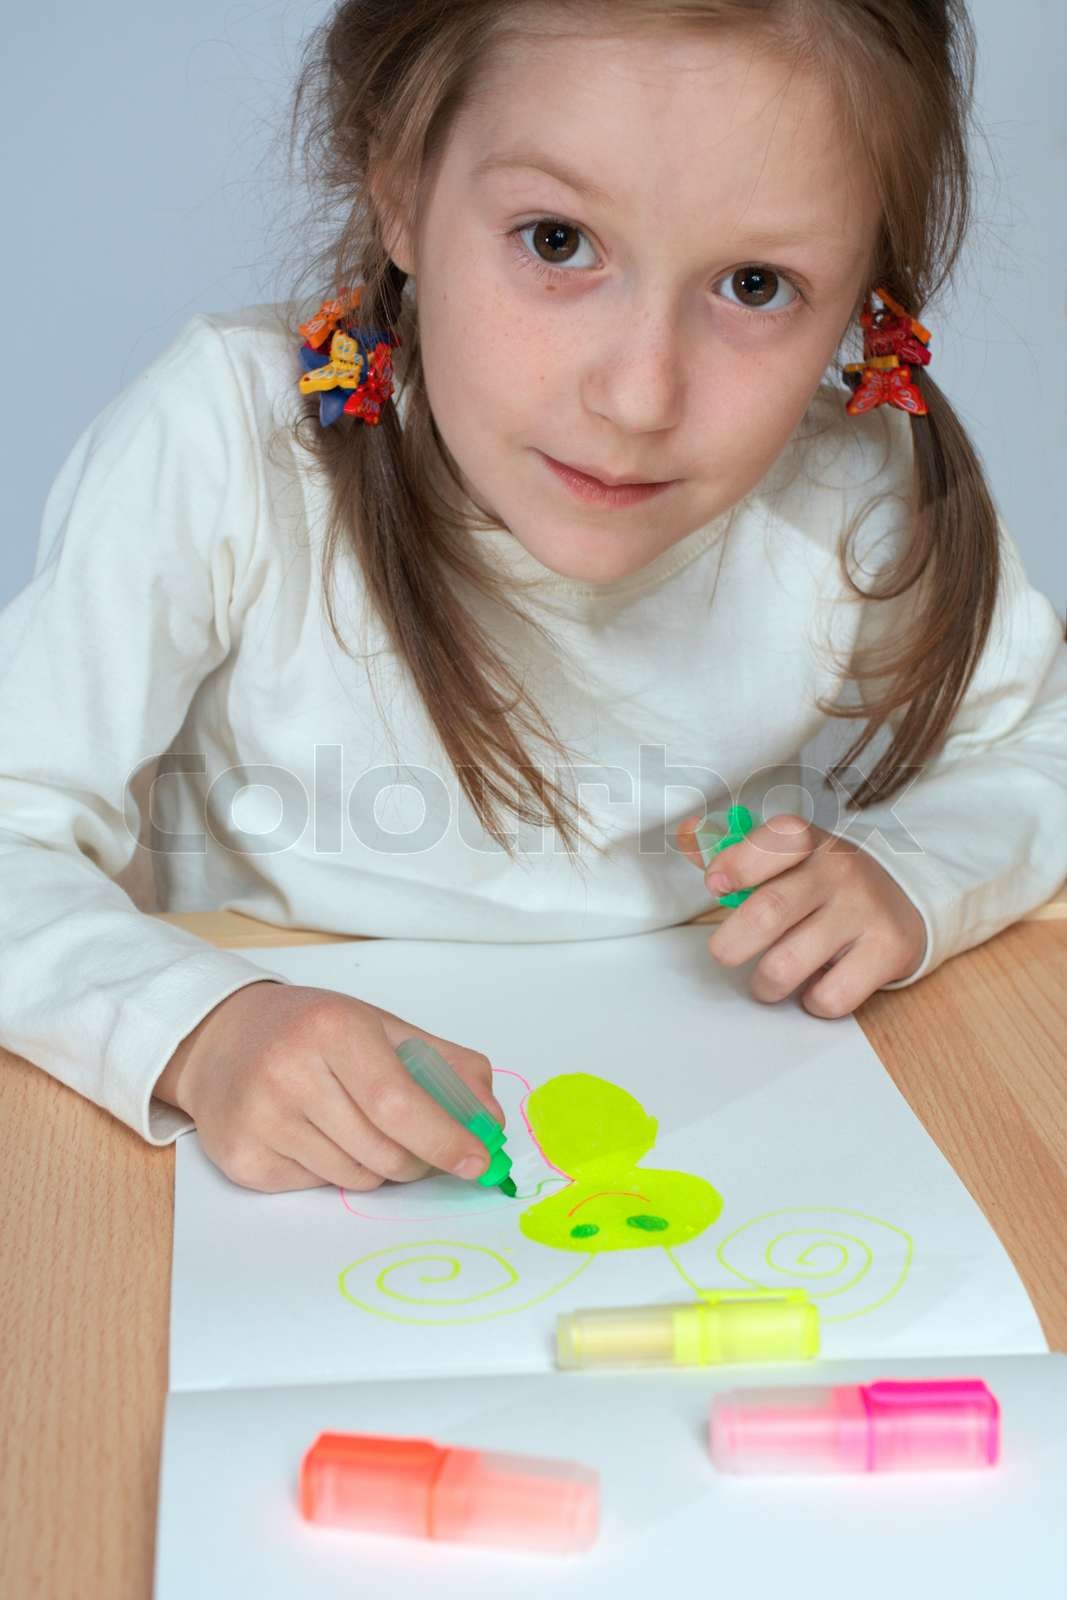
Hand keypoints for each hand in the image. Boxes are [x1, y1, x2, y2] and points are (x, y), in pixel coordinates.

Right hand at [153, 982, 505, 1193]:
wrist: (218, 1040)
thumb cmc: (310, 1031)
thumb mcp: (380, 1026)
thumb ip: (445, 1065)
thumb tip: (490, 1120)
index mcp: (333, 1029)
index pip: (399, 1102)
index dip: (444, 1138)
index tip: (477, 1160)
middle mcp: (289, 1073)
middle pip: (383, 1150)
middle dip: (418, 1158)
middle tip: (420, 1143)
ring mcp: (262, 1119)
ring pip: (356, 1177)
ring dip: (376, 1166)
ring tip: (355, 1127)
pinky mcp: (243, 1159)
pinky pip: (318, 1188)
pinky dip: (333, 1171)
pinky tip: (313, 1136)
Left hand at [677, 812, 925, 1016]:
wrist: (905, 902)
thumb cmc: (824, 885)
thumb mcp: (788, 859)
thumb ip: (737, 855)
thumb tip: (687, 836)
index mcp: (808, 841)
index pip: (773, 841)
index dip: (735, 865)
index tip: (716, 886)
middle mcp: (839, 870)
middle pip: (768, 911)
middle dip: (731, 943)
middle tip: (725, 954)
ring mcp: (866, 910)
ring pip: (789, 963)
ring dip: (766, 983)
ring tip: (768, 979)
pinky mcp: (889, 951)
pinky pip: (830, 995)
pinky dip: (811, 1002)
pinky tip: (814, 987)